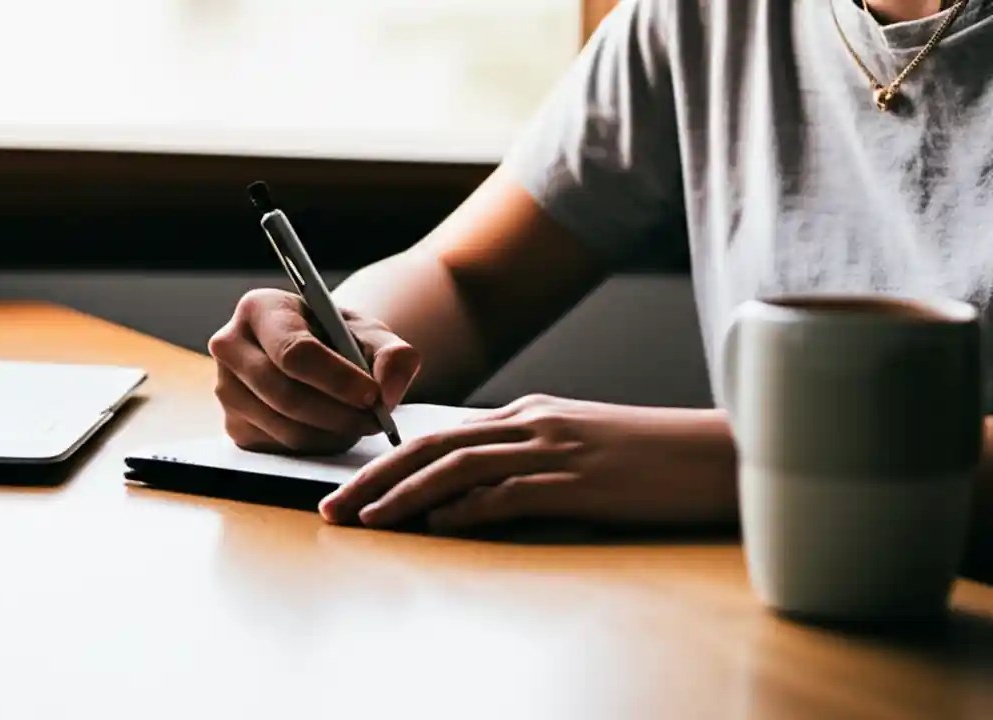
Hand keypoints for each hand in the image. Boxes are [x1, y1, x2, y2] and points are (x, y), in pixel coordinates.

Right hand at [209, 289, 420, 454]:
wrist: (319, 357)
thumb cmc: (342, 340)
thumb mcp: (373, 337)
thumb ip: (393, 356)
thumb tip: (386, 392)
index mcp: (260, 308)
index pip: (294, 352)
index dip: (336, 379)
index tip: (373, 396)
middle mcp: (231, 345)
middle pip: (286, 394)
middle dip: (339, 414)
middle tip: (376, 420)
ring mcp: (226, 389)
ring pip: (285, 428)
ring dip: (333, 433)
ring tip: (361, 423)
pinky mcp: (234, 426)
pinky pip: (280, 448)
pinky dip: (317, 446)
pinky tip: (335, 430)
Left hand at [319, 394, 736, 531]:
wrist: (718, 453)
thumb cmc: (649, 459)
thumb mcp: (578, 446)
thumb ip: (524, 460)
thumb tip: (466, 496)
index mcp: (529, 414)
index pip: (439, 435)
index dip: (387, 462)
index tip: (352, 489)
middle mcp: (532, 424)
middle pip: (431, 446)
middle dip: (374, 478)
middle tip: (333, 508)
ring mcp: (553, 450)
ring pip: (457, 468)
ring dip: (404, 496)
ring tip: (366, 522)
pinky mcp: (578, 483)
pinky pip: (508, 495)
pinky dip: (466, 511)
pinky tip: (438, 527)